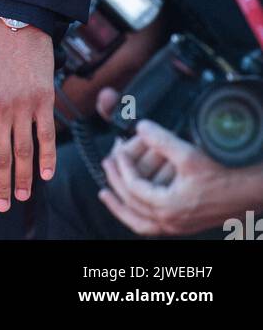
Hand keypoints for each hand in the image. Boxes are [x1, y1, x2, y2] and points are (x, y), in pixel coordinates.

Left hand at [0, 16, 55, 211]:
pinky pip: (47, 134)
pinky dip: (48, 157)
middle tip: (2, 205)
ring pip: (24, 151)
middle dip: (1, 185)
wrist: (15, 21)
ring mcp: (24, 105)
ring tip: (22, 195)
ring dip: (24, 177)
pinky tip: (45, 174)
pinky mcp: (44, 99)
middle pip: (0, 156)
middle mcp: (0, 108)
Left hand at [99, 120, 259, 234]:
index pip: (133, 187)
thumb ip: (161, 139)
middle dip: (115, 181)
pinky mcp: (182, 224)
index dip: (122, 165)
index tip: (118, 148)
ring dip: (120, 205)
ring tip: (106, 192)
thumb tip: (139, 126)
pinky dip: (135, 215)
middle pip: (131, 204)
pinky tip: (132, 204)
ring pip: (138, 222)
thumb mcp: (189, 154)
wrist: (247, 192)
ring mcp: (176, 226)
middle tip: (106, 163)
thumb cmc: (222, 176)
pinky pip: (150, 226)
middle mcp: (169, 221)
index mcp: (168, 207)